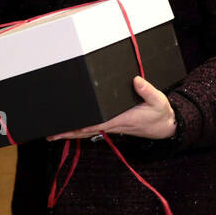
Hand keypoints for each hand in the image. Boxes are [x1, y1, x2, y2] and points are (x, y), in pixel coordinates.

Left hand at [47, 76, 175, 140]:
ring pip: (87, 131)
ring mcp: (111, 126)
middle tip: (50, 134)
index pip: (97, 123)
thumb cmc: (160, 113)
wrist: (165, 126)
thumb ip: (147, 90)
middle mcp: (113, 125)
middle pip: (87, 130)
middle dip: (69, 133)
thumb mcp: (158, 100)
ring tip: (53, 133)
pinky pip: (92, 128)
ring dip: (71, 132)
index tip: (69, 126)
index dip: (83, 125)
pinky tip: (70, 129)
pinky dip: (79, 130)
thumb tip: (136, 80)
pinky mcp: (112, 124)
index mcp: (121, 119)